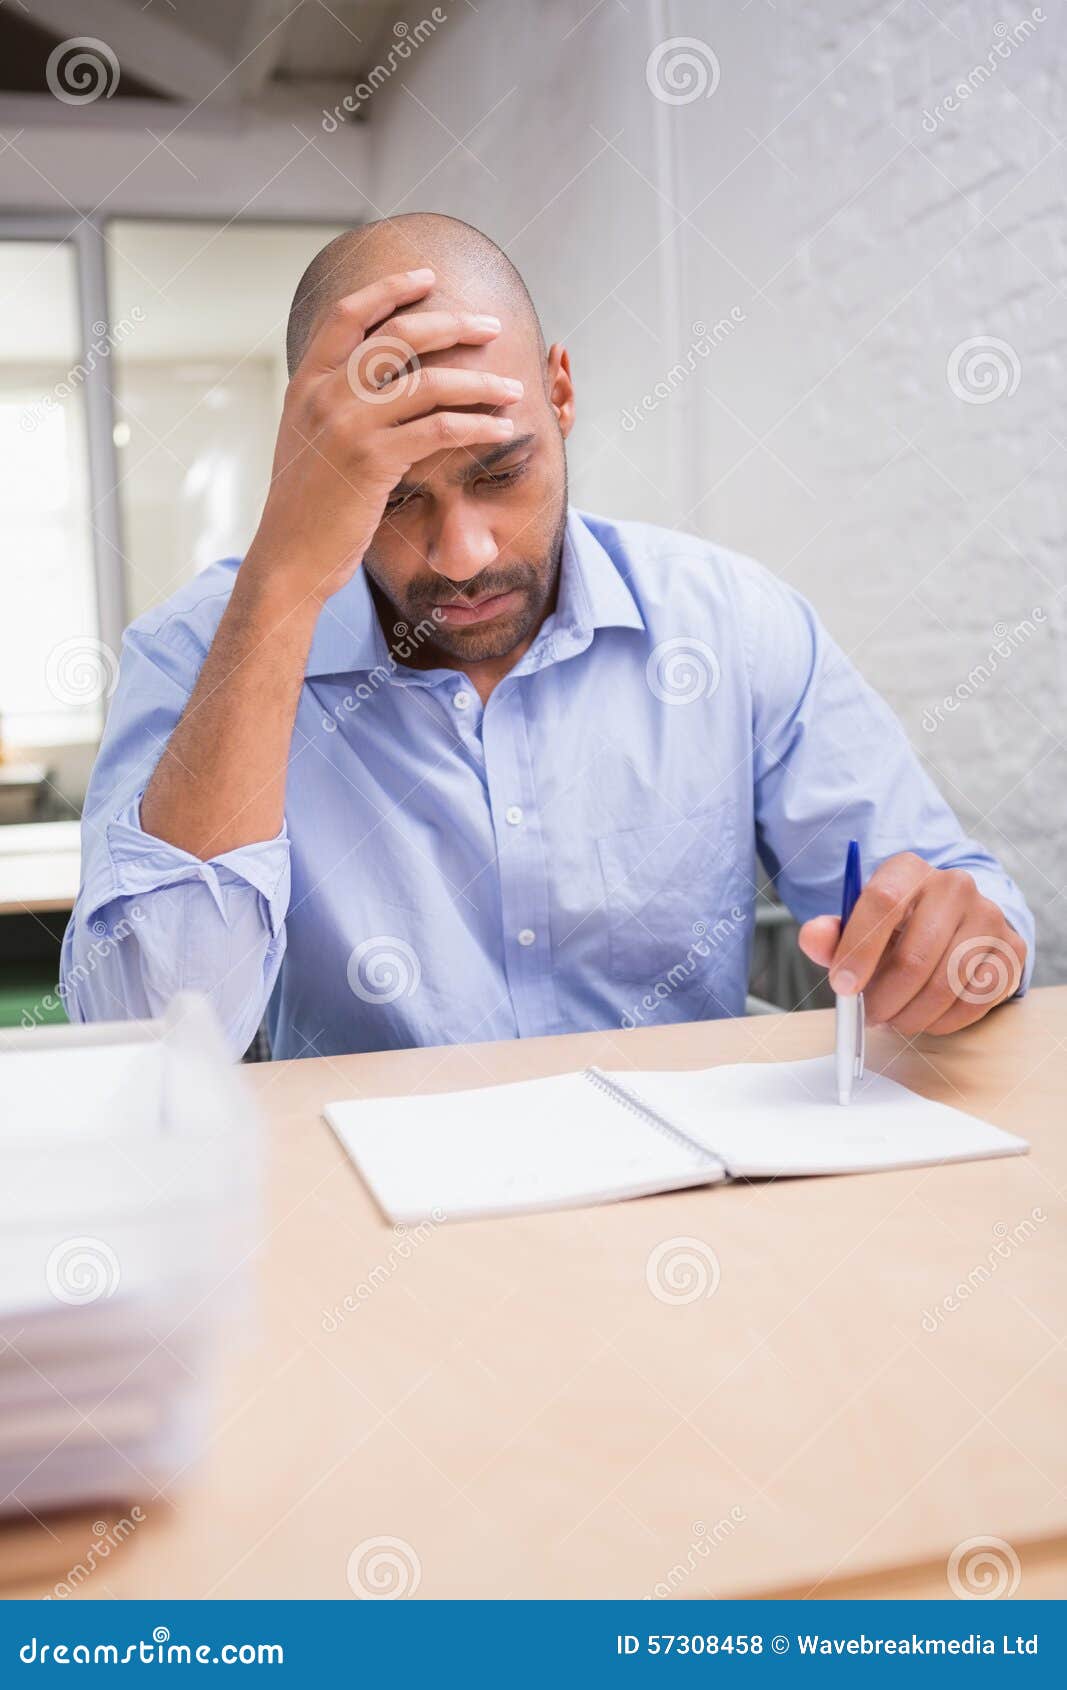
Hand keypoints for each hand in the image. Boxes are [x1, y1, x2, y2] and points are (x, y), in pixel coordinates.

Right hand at [244, 266, 523, 605]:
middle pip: (399, 336)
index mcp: (306, 383)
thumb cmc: (307, 507)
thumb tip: (377, 380)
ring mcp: (347, 425)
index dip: (389, 289)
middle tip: (492, 326)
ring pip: (430, 382)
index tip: (427, 277)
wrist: (289, 557)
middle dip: (453, 323)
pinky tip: (502, 428)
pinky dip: (478, 425)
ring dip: (481, 382)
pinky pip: (439, 430)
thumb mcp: (309, 440)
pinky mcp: (373, 461)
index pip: (348, 314)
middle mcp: (324, 394)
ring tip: (513, 389)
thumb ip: (335, 404)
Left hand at [797, 852, 1026, 1034]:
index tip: (842, 987)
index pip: (882, 903)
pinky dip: (943, 1020)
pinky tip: (926, 1016)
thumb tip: (813, 938)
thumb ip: (831, 934)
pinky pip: (973, 1001)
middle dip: (884, 998)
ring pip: (944, 985)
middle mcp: (954, 885)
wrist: (953, 923)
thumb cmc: (896, 927)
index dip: (858, 951)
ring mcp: (988, 916)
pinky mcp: (1010, 949)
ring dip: (911, 1015)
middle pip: (914, 956)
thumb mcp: (858, 925)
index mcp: (908, 869)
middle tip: (869, 1015)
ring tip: (895, 1017)